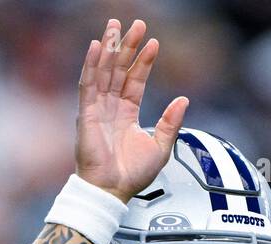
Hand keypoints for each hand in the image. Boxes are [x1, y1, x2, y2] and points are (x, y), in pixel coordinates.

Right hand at [76, 18, 188, 203]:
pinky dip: (92, 64)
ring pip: (103, 71)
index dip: (144, 61)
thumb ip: (171, 123)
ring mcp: (98, 109)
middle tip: (136, 24)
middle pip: (119, 69)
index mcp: (127, 114)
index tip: (154, 43)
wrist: (112, 191)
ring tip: (116, 26)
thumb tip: (183, 100)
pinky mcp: (87, 114)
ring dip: (110, 48)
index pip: (135, 80)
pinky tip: (97, 47)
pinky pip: (88, 84)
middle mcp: (111, 108)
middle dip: (127, 46)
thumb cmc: (131, 176)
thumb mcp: (160, 148)